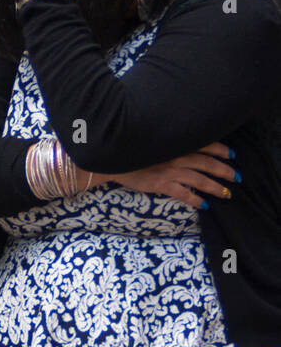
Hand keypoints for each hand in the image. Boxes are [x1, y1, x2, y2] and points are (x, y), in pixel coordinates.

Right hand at [90, 142, 238, 208]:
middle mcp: (175, 155)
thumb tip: (182, 146)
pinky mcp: (160, 184)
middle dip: (224, 171)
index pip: (204, 144)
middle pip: (207, 163)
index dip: (220, 149)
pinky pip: (183, 194)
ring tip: (226, 194)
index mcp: (174, 143)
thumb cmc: (130, 148)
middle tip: (236, 177)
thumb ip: (168, 142)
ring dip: (215, 187)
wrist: (110, 159)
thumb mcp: (151, 140)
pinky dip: (195, 200)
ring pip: (199, 179)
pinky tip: (204, 205)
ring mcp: (168, 170)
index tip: (232, 154)